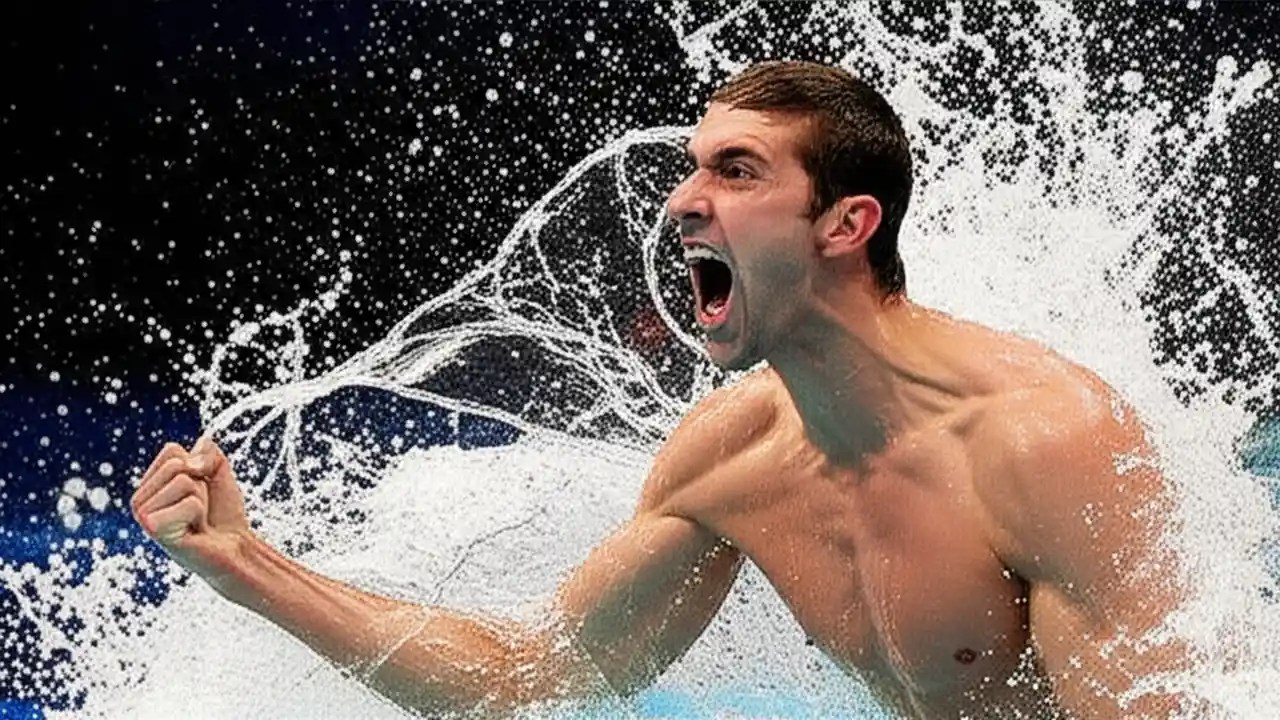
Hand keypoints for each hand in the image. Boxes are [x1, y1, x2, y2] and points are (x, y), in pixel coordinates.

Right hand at [131, 436, 253, 594]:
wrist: (234, 548)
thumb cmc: (222, 513)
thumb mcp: (217, 471)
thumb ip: (206, 451)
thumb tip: (188, 462)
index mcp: (149, 484)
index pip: (171, 450)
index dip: (198, 467)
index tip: (200, 492)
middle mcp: (139, 500)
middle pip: (176, 464)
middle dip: (200, 485)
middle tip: (199, 510)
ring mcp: (143, 516)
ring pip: (183, 481)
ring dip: (201, 501)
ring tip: (196, 521)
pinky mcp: (155, 531)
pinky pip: (189, 503)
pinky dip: (200, 514)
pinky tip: (194, 532)